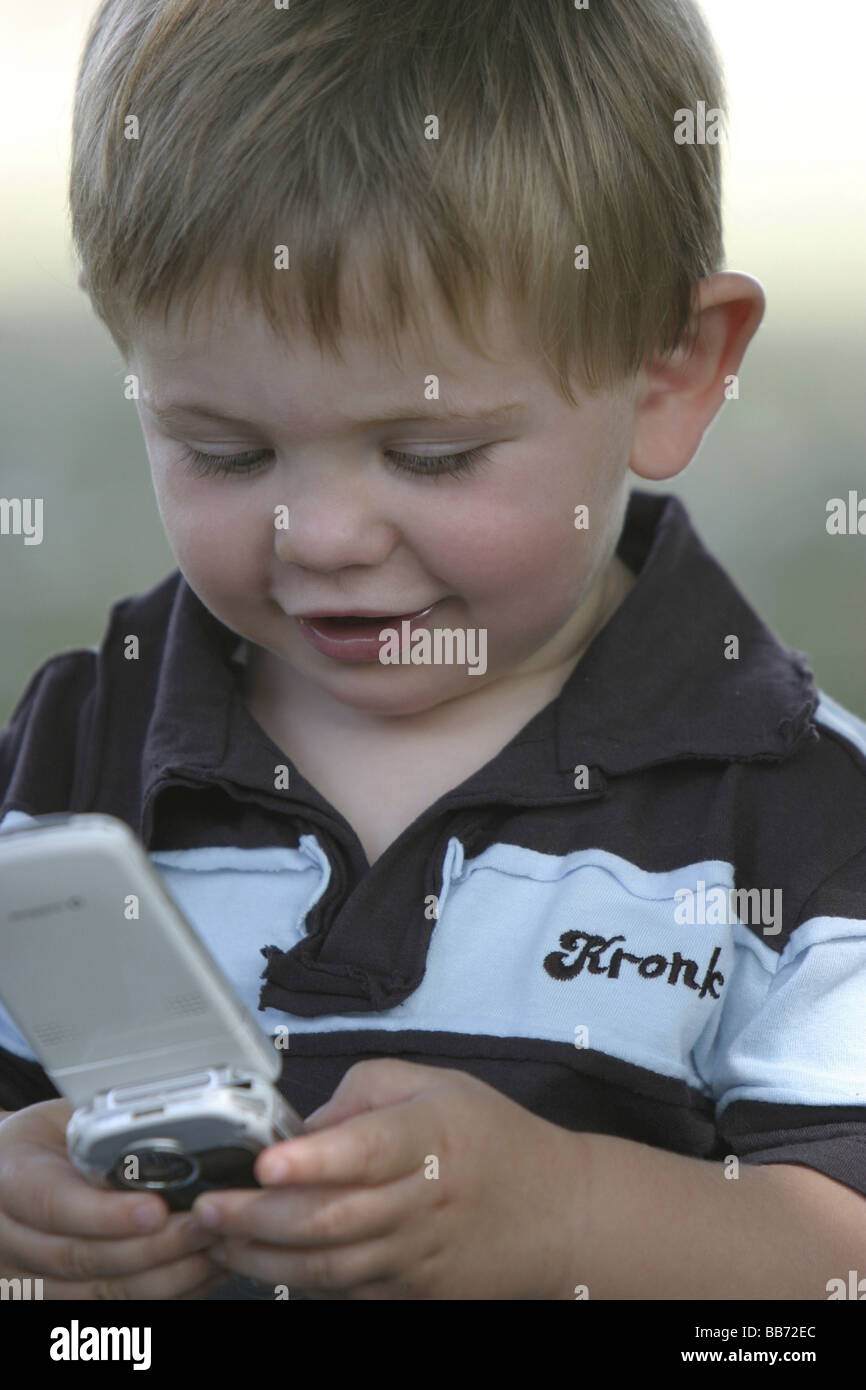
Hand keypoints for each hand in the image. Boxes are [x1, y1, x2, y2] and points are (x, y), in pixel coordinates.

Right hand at [0, 1100, 230, 1298]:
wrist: (13, 1169)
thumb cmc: (43, 1140)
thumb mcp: (61, 1118)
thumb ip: (101, 1130)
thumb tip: (166, 1131)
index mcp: (11, 1180)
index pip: (53, 1205)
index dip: (106, 1214)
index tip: (155, 1208)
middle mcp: (11, 1238)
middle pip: (81, 1257)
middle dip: (150, 1247)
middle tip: (201, 1227)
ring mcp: (30, 1276)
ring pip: (99, 1291)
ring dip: (163, 1276)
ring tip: (211, 1250)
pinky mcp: (57, 1297)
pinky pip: (111, 1307)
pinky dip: (164, 1292)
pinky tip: (200, 1272)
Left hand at [191, 1059, 586, 1298]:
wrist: (559, 1213)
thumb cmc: (491, 1138)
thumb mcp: (438, 1084)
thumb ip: (364, 1092)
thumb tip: (303, 1128)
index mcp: (432, 1135)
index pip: (368, 1148)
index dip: (314, 1158)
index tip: (266, 1161)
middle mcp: (424, 1200)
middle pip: (334, 1218)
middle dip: (260, 1217)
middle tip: (209, 1207)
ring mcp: (419, 1255)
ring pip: (331, 1267)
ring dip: (265, 1257)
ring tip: (220, 1238)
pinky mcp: (414, 1294)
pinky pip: (347, 1293)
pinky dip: (300, 1281)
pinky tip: (264, 1262)